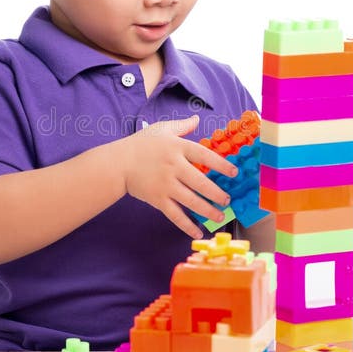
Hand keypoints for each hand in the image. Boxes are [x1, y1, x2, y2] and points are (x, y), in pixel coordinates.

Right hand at [120, 115, 237, 239]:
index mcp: (177, 147)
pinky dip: (187, 226)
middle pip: (201, 182)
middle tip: (228, 200)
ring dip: (208, 210)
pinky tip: (198, 232)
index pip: (204, 156)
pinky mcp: (157, 199)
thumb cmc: (141, 144)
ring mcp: (165, 185)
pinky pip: (175, 215)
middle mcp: (174, 166)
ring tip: (220, 217)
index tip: (234, 173)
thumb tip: (197, 119)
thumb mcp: (162, 129)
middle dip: (217, 193)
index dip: (221, 165)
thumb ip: (182, 126)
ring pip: (191, 201)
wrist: (118, 162)